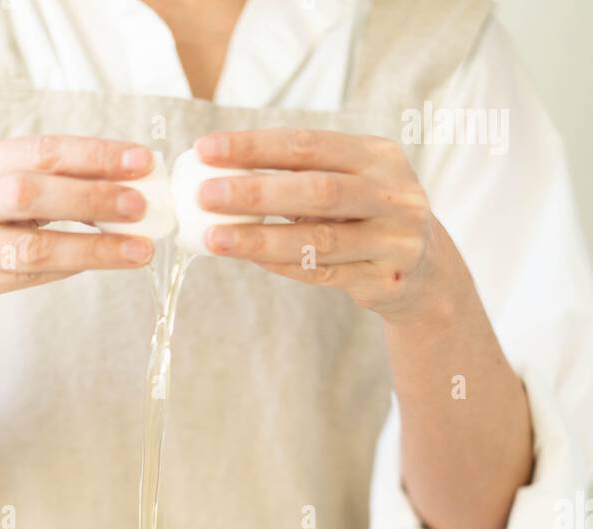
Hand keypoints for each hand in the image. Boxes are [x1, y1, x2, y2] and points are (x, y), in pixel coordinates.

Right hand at [0, 135, 155, 329]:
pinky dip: (64, 271)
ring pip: (31, 246)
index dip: (93, 155)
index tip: (140, 162)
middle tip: (141, 206)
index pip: (40, 150)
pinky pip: (23, 279)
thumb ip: (37, 182)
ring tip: (136, 249)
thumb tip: (117, 185)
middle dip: (93, 197)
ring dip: (90, 247)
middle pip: (32, 192)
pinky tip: (95, 264)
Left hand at [195, 128, 449, 323]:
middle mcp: (392, 195)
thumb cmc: (368, 216)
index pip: (308, 144)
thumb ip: (303, 175)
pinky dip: (283, 266)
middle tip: (205, 195)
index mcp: (378, 156)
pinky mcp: (385, 281)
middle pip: (316, 190)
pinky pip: (324, 274)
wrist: (426, 271)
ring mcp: (393, 241)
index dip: (256, 147)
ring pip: (318, 241)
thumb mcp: (351, 182)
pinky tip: (251, 259)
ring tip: (215, 238)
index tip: (207, 149)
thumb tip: (223, 173)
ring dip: (260, 239)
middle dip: (255, 192)